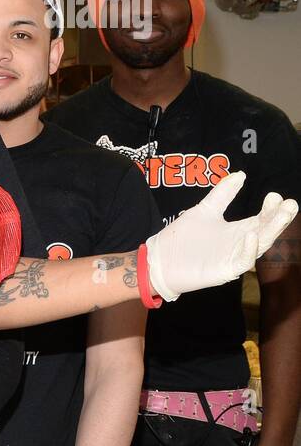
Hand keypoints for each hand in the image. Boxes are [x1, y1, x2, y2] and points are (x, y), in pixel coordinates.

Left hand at [144, 171, 296, 301]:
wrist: (159, 261)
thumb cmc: (182, 239)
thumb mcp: (205, 211)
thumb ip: (222, 194)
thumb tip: (241, 174)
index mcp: (238, 231)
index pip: (262, 219)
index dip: (271, 208)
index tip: (274, 195)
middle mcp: (239, 244)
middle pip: (265, 230)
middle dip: (279, 218)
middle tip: (290, 204)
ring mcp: (233, 258)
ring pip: (259, 245)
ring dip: (271, 231)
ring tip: (282, 214)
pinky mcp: (224, 271)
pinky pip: (242, 262)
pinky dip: (248, 250)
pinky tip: (252, 235)